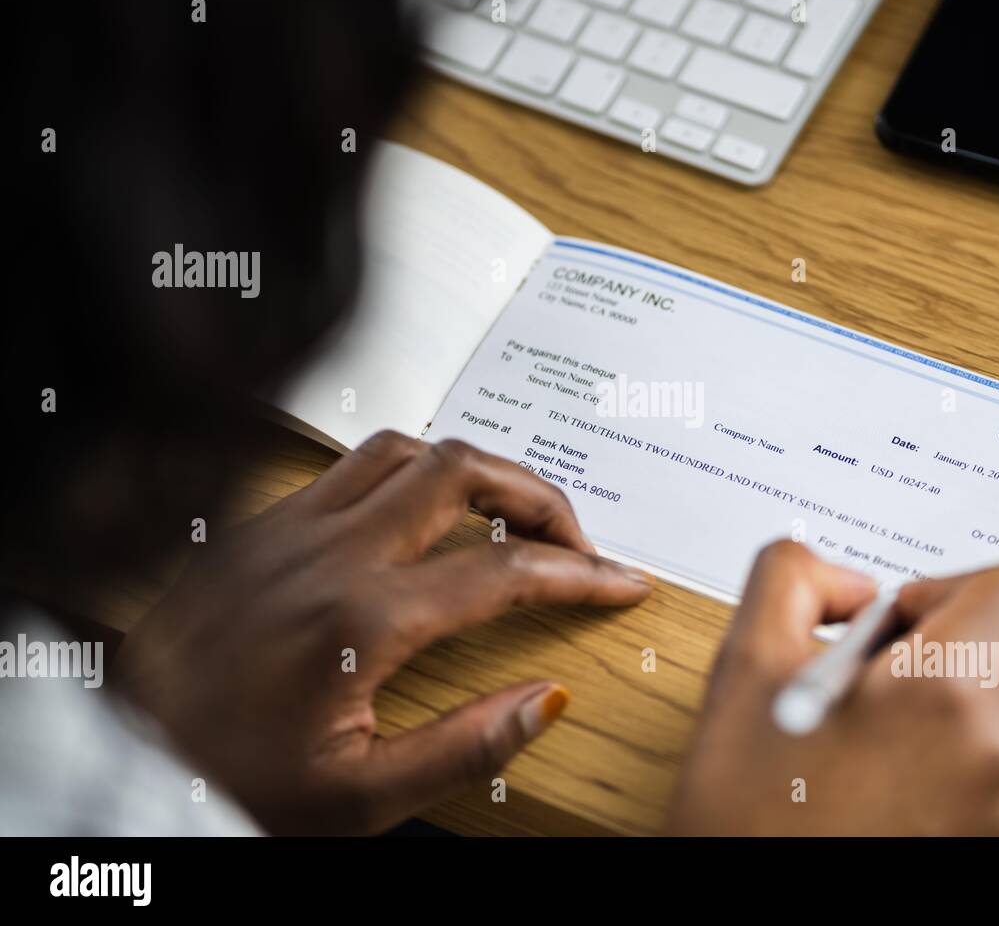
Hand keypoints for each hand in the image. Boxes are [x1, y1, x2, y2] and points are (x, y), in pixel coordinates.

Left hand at [113, 433, 652, 833]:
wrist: (127, 756)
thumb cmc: (230, 779)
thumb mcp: (360, 799)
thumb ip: (465, 748)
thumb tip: (549, 700)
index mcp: (361, 619)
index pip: (504, 571)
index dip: (580, 573)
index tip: (621, 582)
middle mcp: (329, 552)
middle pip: (465, 472)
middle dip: (542, 496)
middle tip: (575, 540)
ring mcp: (290, 526)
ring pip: (408, 448)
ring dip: (475, 469)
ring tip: (508, 512)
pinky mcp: (262, 524)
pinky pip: (352, 464)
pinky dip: (411, 471)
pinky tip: (422, 512)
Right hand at [667, 541, 998, 834]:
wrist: (748, 913)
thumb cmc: (747, 811)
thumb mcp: (746, 661)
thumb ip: (793, 575)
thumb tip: (848, 583)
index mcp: (945, 695)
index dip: (950, 584)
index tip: (894, 619)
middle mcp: (992, 755)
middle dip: (943, 636)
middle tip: (866, 668)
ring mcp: (996, 806)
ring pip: (997, 702)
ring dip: (937, 692)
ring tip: (855, 725)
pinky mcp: (984, 838)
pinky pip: (981, 759)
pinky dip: (934, 745)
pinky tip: (863, 765)